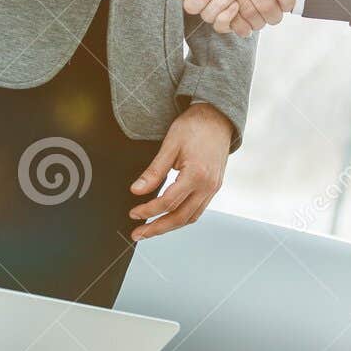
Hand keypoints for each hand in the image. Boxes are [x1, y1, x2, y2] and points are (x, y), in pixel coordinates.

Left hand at [128, 102, 232, 240]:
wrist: (217, 117)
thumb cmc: (194, 126)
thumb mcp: (170, 145)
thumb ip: (154, 171)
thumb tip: (137, 190)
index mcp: (196, 175)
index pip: (168, 202)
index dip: (148, 211)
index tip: (133, 213)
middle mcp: (208, 185)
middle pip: (180, 217)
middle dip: (157, 228)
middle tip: (138, 233)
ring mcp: (213, 188)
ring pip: (190, 217)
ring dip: (170, 226)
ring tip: (151, 230)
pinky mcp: (214, 186)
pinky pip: (198, 209)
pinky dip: (182, 217)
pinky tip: (169, 217)